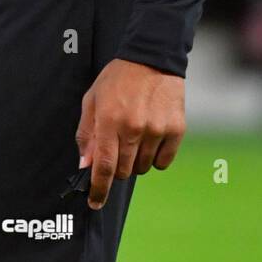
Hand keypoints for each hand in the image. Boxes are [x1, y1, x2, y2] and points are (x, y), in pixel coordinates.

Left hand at [75, 58, 185, 209]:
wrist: (152, 58)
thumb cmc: (118, 79)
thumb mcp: (92, 99)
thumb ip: (86, 133)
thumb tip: (85, 165)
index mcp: (109, 119)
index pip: (104, 166)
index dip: (98, 189)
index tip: (94, 203)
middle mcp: (134, 128)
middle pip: (123, 170)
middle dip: (116, 167)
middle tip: (117, 147)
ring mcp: (157, 130)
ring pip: (143, 167)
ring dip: (135, 160)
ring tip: (135, 135)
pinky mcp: (176, 130)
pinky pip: (163, 162)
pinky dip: (155, 157)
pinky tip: (151, 137)